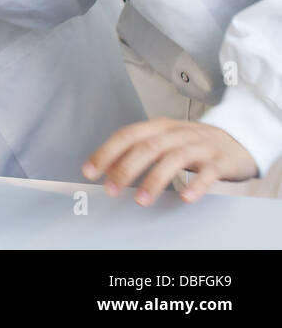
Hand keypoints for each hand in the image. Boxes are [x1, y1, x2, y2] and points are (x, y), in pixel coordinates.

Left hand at [83, 118, 258, 204]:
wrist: (238, 139)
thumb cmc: (192, 143)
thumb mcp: (164, 141)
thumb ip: (138, 151)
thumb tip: (108, 170)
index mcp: (159, 127)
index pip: (127, 135)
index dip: (106, 152)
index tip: (89, 171)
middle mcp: (177, 133)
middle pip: (147, 147)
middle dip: (125, 168)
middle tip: (110, 189)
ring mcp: (200, 145)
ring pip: (174, 158)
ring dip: (155, 180)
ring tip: (141, 200)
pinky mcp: (221, 161)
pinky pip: (209, 172)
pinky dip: (196, 185)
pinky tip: (185, 198)